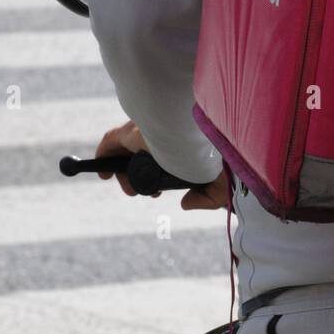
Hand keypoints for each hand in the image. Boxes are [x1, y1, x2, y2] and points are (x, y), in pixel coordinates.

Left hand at [94, 119, 232, 209]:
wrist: (230, 151)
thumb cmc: (232, 167)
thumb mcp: (217, 189)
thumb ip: (202, 198)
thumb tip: (184, 203)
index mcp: (184, 143)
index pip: (159, 152)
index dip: (152, 173)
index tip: (157, 191)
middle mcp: (167, 133)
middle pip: (139, 149)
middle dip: (134, 173)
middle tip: (136, 192)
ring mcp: (151, 130)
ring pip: (126, 145)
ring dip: (120, 167)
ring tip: (121, 185)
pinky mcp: (135, 132)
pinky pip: (112, 139)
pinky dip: (104, 152)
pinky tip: (101, 171)